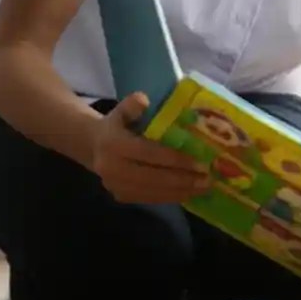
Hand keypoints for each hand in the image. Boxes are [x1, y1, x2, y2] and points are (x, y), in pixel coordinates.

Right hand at [89, 92, 210, 203]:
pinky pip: (148, 199)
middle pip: (154, 177)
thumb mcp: (122, 110)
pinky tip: (188, 194)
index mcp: (114, 144)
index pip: (149, 154)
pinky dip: (170, 197)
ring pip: (152, 192)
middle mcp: (112, 169)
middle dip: (183, 180)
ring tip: (203, 188)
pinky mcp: (120, 197)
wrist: (92, 146)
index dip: (175, 159)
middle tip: (208, 179)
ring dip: (181, 192)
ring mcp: (115, 186)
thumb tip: (144, 100)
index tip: (199, 163)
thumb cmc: (116, 125)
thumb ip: (132, 104)